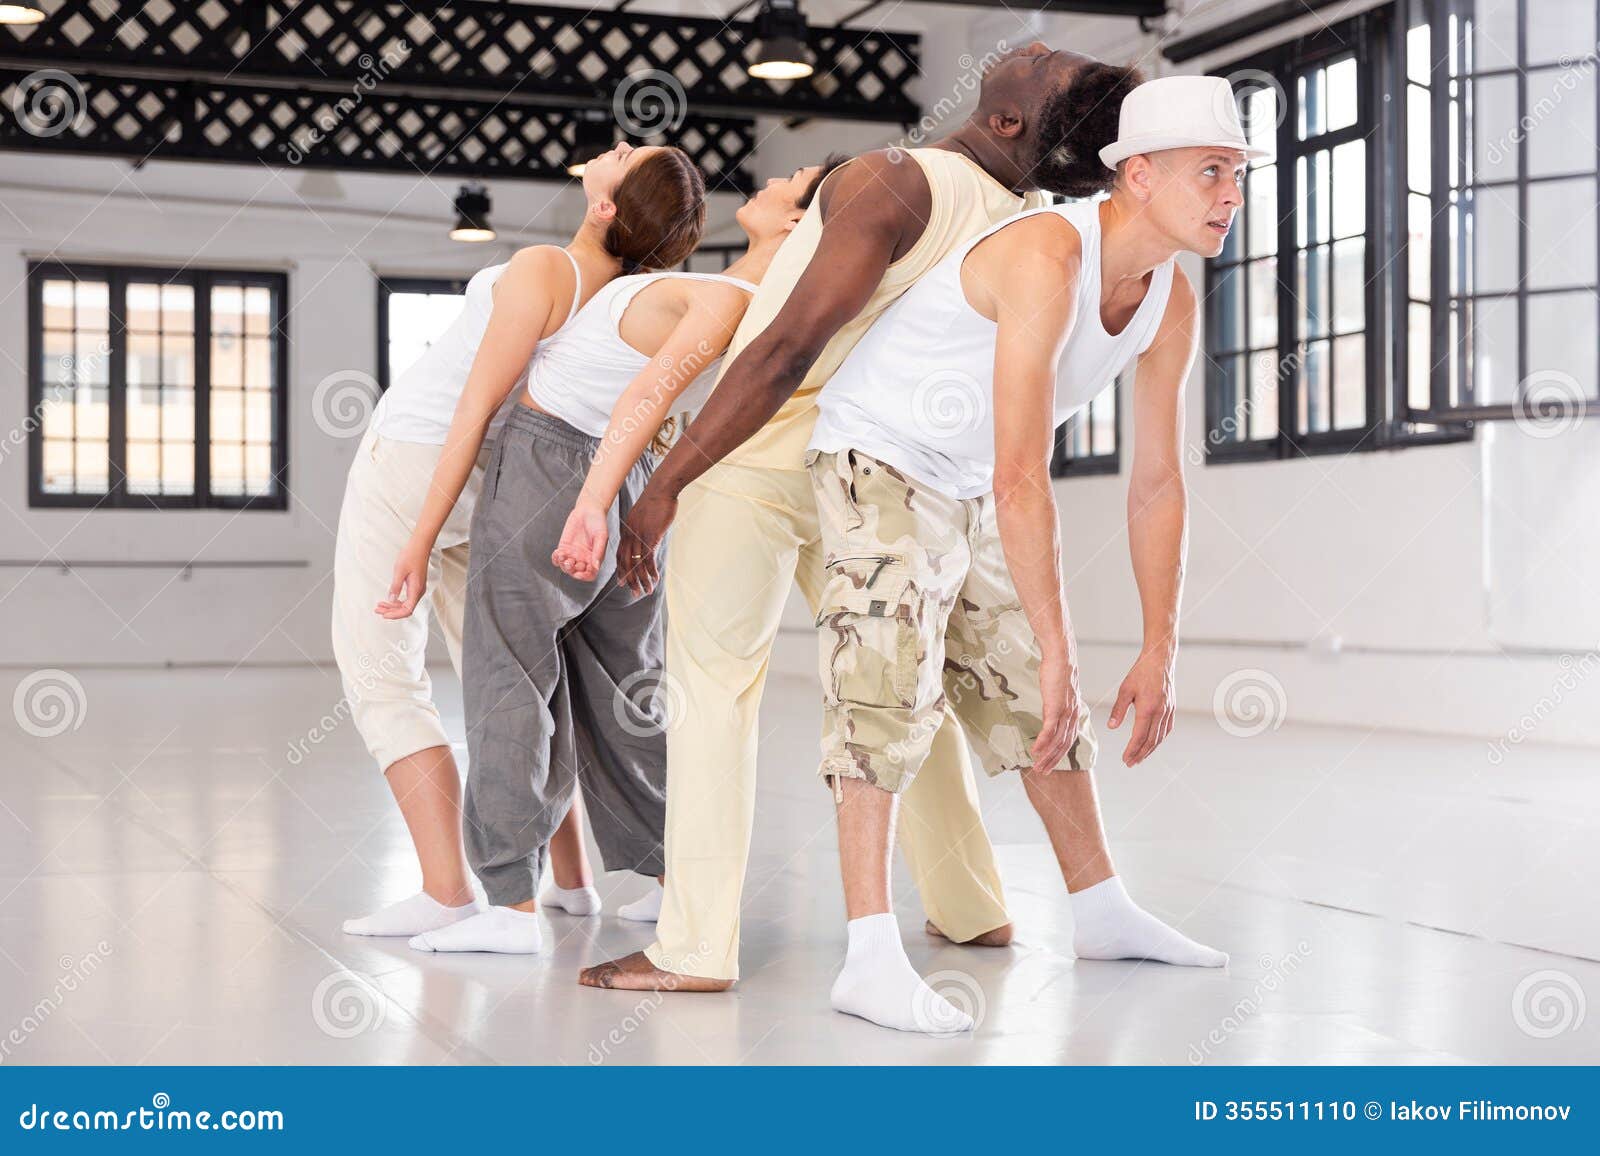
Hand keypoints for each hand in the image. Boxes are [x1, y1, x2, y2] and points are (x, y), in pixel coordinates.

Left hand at [375, 538, 430, 618]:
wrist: (420, 546)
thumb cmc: (412, 555)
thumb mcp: (399, 571)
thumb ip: (395, 586)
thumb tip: (391, 599)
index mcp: (416, 589)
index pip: (407, 609)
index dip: (395, 614)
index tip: (384, 615)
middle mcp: (419, 591)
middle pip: (406, 609)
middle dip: (392, 611)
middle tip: (378, 610)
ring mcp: (418, 589)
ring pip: (406, 604)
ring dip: (393, 606)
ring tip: (380, 605)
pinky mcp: (415, 585)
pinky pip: (407, 598)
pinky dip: (397, 600)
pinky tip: (389, 599)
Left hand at [552, 500, 608, 580]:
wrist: (588, 510)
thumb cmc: (598, 522)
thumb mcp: (601, 536)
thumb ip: (599, 552)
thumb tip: (596, 566)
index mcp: (594, 558)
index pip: (590, 574)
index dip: (584, 577)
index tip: (579, 573)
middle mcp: (584, 558)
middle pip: (576, 572)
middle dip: (571, 570)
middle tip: (570, 561)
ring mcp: (573, 553)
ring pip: (566, 567)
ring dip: (563, 564)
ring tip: (562, 555)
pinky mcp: (564, 547)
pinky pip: (558, 558)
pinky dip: (556, 559)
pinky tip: (557, 553)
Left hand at [615, 489, 676, 595]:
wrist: (660, 490)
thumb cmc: (655, 501)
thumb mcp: (645, 517)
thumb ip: (643, 530)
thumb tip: (648, 538)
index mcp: (627, 531)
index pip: (620, 555)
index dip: (621, 570)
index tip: (622, 582)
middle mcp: (630, 536)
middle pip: (626, 563)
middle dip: (630, 580)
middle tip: (634, 593)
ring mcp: (639, 537)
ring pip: (637, 564)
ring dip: (642, 580)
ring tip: (647, 591)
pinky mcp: (650, 537)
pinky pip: (648, 558)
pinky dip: (651, 571)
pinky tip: (655, 579)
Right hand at [1029, 648, 1081, 771]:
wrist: (1061, 657)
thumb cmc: (1057, 670)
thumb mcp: (1058, 690)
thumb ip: (1056, 702)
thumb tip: (1050, 708)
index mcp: (1073, 712)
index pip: (1068, 738)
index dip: (1060, 753)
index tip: (1050, 762)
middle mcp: (1071, 715)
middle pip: (1064, 744)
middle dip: (1053, 760)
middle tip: (1043, 772)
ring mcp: (1064, 712)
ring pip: (1057, 741)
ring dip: (1047, 756)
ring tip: (1037, 766)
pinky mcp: (1055, 707)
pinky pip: (1049, 730)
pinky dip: (1042, 743)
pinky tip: (1034, 751)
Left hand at [1107, 647, 1175, 765]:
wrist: (1160, 660)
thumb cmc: (1140, 673)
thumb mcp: (1125, 689)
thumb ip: (1119, 709)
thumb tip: (1112, 727)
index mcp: (1147, 709)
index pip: (1139, 736)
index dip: (1132, 750)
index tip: (1125, 759)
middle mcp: (1160, 712)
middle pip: (1150, 741)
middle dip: (1140, 754)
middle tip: (1130, 763)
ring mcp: (1168, 711)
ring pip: (1160, 737)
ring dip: (1150, 750)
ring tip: (1140, 758)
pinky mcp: (1172, 708)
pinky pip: (1167, 729)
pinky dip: (1159, 739)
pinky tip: (1153, 743)